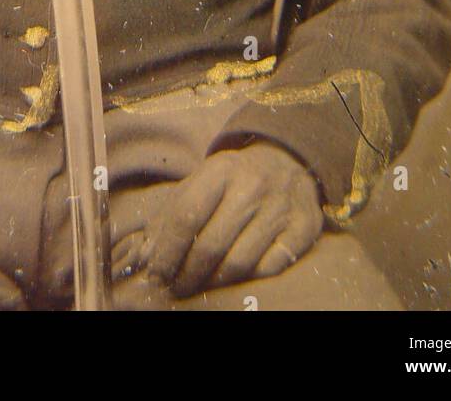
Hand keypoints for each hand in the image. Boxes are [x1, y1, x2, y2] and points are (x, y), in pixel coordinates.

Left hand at [142, 142, 323, 296]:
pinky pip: (270, 269)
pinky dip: (248, 279)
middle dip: (187, 274)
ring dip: (214, 282)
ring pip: (239, 263)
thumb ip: (169, 216)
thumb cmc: (232, 181)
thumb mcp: (199, 183)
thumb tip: (146, 257)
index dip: (167, 252)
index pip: (186, 216)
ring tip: (202, 284)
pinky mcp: (304, 228)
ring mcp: (281, 207)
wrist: (286, 163)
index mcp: (220, 169)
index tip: (157, 274)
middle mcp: (253, 185)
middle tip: (177, 287)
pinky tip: (235, 276)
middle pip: (211, 245)